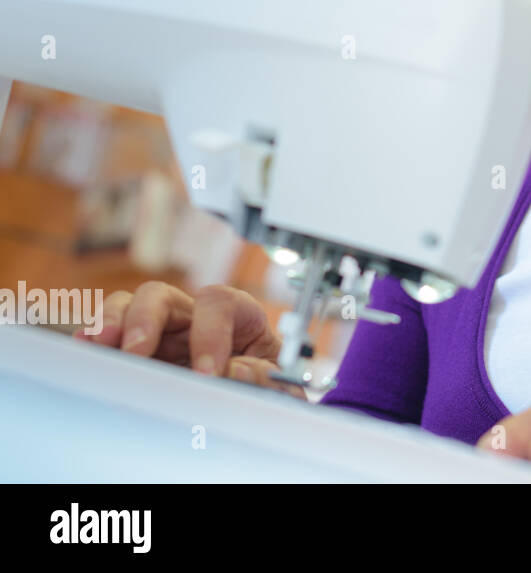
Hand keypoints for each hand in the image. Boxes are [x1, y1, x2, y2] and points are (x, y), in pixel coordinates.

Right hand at [76, 280, 304, 398]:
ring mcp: (162, 334)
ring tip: (101, 344)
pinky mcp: (140, 354)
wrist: (257, 398)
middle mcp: (193, 317)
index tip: (208, 372)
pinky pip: (110, 337)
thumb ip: (265, 376)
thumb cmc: (269, 383)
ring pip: (129, 309)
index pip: (219, 303)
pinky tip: (86, 351)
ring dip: (112, 323)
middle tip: (139, 351)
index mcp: (237, 315)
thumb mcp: (281, 383)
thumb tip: (235, 370)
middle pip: (162, 295)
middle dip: (146, 318)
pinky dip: (96, 339)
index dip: (211, 333)